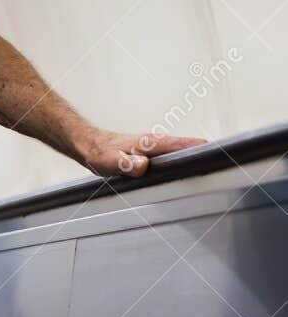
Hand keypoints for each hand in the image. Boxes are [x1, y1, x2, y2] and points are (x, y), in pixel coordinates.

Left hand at [74, 125, 207, 177]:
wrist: (90, 145)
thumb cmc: (99, 153)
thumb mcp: (108, 162)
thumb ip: (124, 164)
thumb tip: (143, 165)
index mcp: (151, 143)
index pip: (185, 144)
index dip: (204, 150)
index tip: (220, 157)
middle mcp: (158, 142)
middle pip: (191, 147)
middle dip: (208, 156)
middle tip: (226, 169)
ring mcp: (158, 147)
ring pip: (185, 152)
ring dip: (199, 159)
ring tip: (216, 173)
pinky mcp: (155, 153)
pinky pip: (176, 156)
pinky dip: (187, 161)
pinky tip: (193, 173)